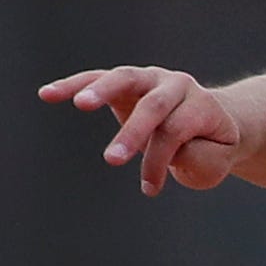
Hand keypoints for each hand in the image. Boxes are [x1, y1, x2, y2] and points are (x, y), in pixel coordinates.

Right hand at [40, 66, 245, 193]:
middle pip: (153, 106)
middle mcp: (176, 85)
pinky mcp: (125, 81)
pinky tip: (47, 94)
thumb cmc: (210, 146)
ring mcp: (149, 78)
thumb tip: (174, 152)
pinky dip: (72, 85)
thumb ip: (202, 158)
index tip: (149, 188)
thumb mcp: (217, 159)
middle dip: (132, 133)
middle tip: (112, 160)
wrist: (210, 121)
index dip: (160, 160)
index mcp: (202, 105)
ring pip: (123, 79)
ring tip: (80, 104)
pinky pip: (95, 78)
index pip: (175, 131)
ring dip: (100, 91)